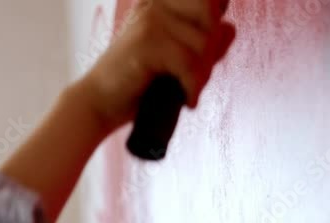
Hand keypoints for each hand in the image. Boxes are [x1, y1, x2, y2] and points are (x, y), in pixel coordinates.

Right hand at [81, 0, 236, 131]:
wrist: (100, 104)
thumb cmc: (136, 84)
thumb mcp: (176, 60)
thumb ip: (204, 43)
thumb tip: (230, 27)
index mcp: (160, 3)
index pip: (209, 2)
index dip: (214, 28)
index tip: (204, 54)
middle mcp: (155, 5)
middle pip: (212, 18)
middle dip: (211, 52)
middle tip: (197, 78)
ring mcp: (150, 20)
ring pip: (204, 43)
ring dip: (202, 75)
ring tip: (189, 91)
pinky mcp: (147, 42)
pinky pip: (190, 62)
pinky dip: (192, 87)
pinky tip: (186, 99)